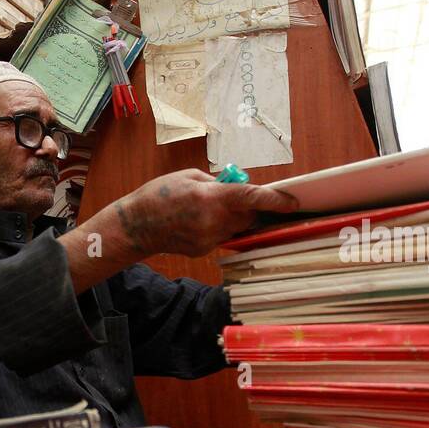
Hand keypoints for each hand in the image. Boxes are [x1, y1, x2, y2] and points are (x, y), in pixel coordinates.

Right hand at [112, 169, 298, 256]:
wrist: (135, 226)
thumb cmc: (158, 195)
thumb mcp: (189, 176)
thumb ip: (216, 183)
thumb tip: (235, 189)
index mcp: (212, 197)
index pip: (253, 198)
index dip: (276, 200)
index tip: (293, 202)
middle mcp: (214, 221)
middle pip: (248, 217)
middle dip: (247, 208)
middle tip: (230, 199)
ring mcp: (208, 239)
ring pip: (235, 229)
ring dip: (230, 219)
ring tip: (203, 211)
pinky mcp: (203, 250)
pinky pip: (220, 238)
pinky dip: (215, 229)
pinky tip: (193, 224)